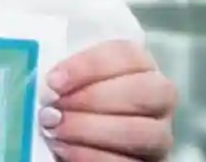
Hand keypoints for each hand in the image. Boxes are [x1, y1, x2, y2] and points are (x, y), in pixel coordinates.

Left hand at [39, 40, 176, 160]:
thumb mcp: (67, 80)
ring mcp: (159, 135)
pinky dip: (92, 156)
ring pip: (144, 132)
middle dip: (94, 98)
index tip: (53, 81)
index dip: (89, 65)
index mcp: (139, 66)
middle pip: (146, 91)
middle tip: (54, 107)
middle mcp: (158, 100)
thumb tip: (46, 82)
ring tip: (55, 129)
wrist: (74, 138)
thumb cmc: (69, 100)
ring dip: (92, 130)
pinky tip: (64, 148)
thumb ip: (64, 74)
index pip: (127, 54)